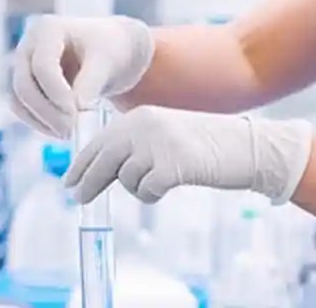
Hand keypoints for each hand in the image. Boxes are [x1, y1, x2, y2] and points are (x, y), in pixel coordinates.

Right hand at [9, 15, 155, 138]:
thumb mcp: (107, 63)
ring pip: (19, 100)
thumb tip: (76, 108)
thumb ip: (90, 83)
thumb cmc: (112, 49)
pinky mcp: (26, 85)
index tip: (76, 114)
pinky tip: (63, 132)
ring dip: (41, 120)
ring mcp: (23, 66)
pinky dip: (40, 122)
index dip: (56, 93)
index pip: (42, 66)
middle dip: (47, 111)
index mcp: (48, 29)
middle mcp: (28, 45)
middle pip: (24, 85)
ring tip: (70, 134)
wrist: (114, 51)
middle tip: (72, 131)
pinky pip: (23, 109)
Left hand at [64, 106, 312, 205]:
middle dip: (88, 183)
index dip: (81, 164)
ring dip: (140, 188)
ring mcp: (157, 145)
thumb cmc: (206, 145)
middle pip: (103, 161)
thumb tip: (99, 173)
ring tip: (165, 179)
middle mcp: (144, 126)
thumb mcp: (165, 136)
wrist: (246, 146)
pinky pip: (147, 191)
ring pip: (127, 179)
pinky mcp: (171, 167)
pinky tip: (172, 185)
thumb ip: (136, 146)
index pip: (100, 141)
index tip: (69, 181)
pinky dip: (155, 194)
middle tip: (78, 199)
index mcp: (140, 116)